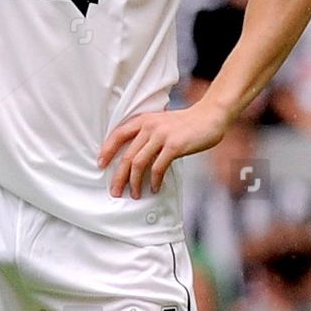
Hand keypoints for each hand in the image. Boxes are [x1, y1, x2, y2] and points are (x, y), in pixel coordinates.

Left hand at [99, 100, 230, 198]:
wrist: (209, 116)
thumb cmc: (186, 123)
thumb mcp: (161, 123)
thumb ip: (147, 135)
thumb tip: (134, 158)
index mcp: (143, 120)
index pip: (117, 135)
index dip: (107, 151)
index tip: (100, 164)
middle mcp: (149, 127)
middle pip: (127, 156)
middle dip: (119, 176)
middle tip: (115, 191)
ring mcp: (161, 136)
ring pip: (139, 163)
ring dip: (135, 182)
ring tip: (135, 194)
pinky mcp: (174, 146)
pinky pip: (158, 168)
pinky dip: (155, 180)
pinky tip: (155, 188)